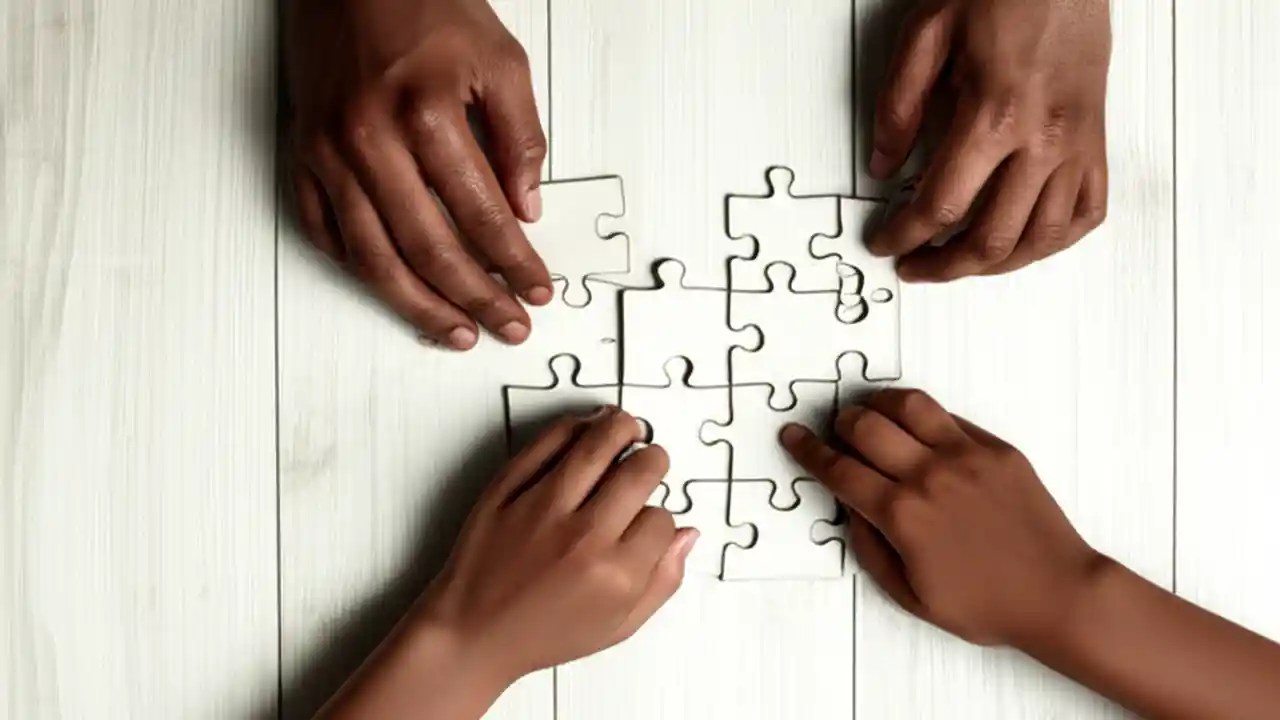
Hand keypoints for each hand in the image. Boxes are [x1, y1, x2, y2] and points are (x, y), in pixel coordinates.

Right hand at [284, 0, 551, 349]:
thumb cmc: (421, 2)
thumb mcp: (499, 59)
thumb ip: (519, 138)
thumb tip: (526, 207)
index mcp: (427, 115)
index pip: (483, 215)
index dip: (515, 263)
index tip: (536, 290)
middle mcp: (370, 141)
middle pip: (430, 250)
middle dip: (476, 299)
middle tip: (507, 326)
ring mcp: (328, 153)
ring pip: (374, 258)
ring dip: (419, 306)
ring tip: (457, 331)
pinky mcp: (301, 155)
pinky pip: (325, 232)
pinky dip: (359, 269)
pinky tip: (392, 288)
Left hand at [419, 408, 697, 680]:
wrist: (471, 632)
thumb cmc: (540, 633)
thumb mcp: (617, 626)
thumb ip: (661, 582)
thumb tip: (686, 534)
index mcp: (616, 576)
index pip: (661, 518)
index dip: (660, 514)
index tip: (646, 518)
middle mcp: (584, 537)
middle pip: (640, 471)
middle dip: (654, 460)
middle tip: (649, 461)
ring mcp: (543, 507)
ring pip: (599, 443)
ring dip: (622, 427)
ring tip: (628, 428)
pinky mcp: (509, 488)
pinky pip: (549, 441)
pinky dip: (574, 426)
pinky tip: (586, 430)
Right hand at [781, 389, 1104, 647]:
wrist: (1058, 594)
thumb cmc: (988, 604)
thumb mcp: (911, 596)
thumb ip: (870, 550)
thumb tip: (852, 511)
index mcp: (902, 516)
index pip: (838, 470)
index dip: (808, 450)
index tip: (794, 437)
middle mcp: (929, 477)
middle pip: (865, 426)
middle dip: (840, 424)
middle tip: (837, 433)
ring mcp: (965, 458)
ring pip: (907, 405)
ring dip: (879, 405)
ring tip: (872, 415)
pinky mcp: (997, 450)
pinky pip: (948, 417)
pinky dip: (921, 416)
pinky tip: (916, 429)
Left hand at [869, 0, 1110, 280]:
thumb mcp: (927, 34)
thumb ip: (899, 106)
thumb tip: (884, 163)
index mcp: (994, 116)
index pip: (940, 205)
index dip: (904, 236)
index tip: (886, 244)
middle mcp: (1043, 139)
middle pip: (992, 238)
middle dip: (945, 266)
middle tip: (916, 266)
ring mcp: (1077, 144)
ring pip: (1042, 239)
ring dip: (996, 266)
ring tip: (962, 264)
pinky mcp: (1097, 139)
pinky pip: (1088, 212)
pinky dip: (1054, 240)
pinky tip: (1024, 241)